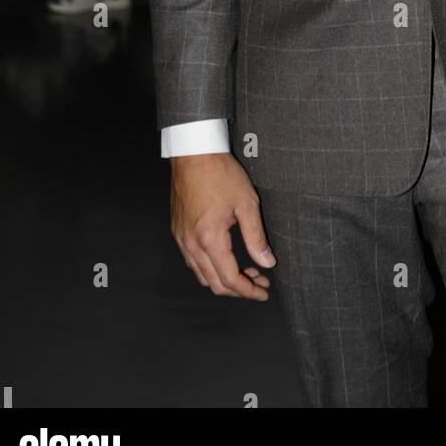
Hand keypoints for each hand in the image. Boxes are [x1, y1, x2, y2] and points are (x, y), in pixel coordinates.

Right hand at [170, 152, 276, 299]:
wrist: (193, 153)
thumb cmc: (221, 174)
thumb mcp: (246, 203)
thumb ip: (256, 236)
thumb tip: (268, 262)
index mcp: (210, 239)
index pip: (230, 279)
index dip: (248, 291)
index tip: (264, 292)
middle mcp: (191, 244)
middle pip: (214, 283)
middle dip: (239, 289)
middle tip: (260, 283)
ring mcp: (182, 239)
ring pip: (201, 274)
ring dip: (224, 279)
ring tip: (247, 271)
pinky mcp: (178, 231)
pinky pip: (192, 261)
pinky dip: (210, 268)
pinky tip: (226, 258)